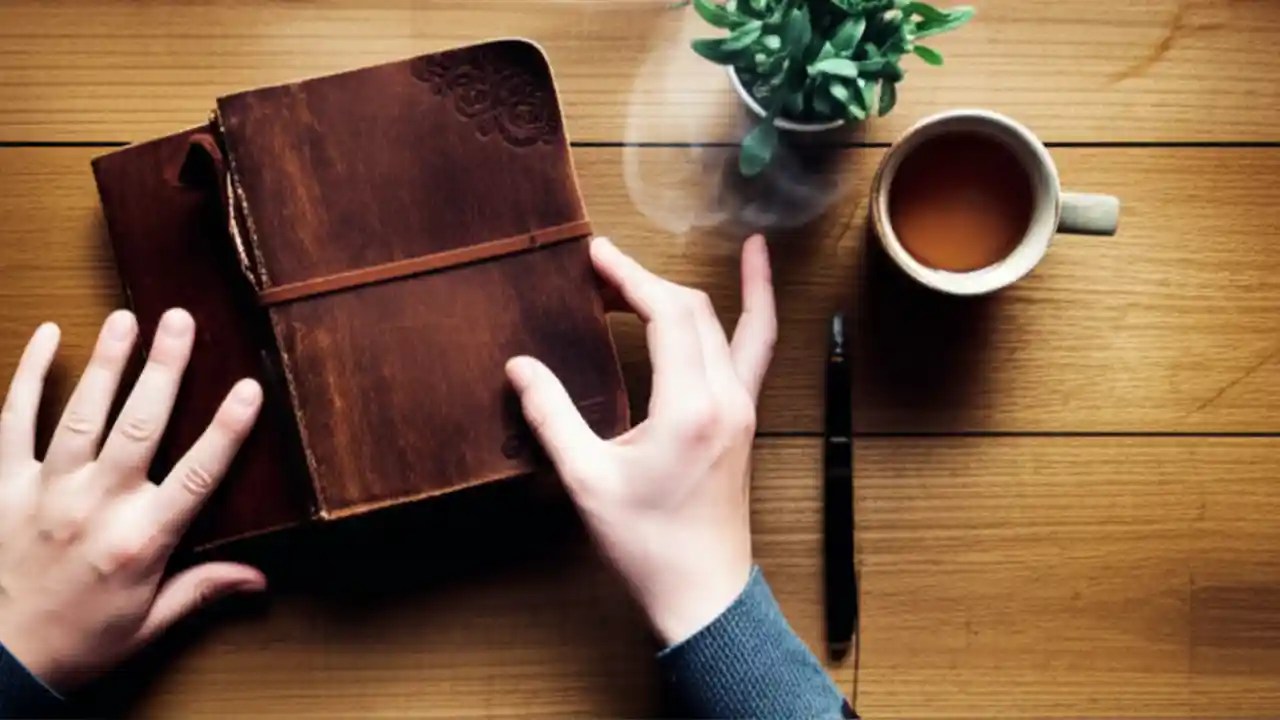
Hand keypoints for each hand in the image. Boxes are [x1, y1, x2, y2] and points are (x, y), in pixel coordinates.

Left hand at [0, 309, 265, 692]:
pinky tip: (47, 338)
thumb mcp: (150, 623)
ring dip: (106, 363)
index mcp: (139, 541)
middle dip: (163, 370)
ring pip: (80, 415)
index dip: (226, 430)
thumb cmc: (78, 642)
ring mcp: (46, 492)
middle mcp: (95, 508)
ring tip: (125, 318)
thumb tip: (260, 577)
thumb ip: (204, 589)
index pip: (196, 475)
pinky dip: (30, 377)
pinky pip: (14, 422)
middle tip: (181, 321)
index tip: (249, 389)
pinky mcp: (4, 486)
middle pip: (138, 427)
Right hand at [506, 235, 775, 644]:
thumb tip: (520, 367)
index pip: (667, 314)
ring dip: (700, 291)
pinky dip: (758, 311)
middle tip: (601, 273)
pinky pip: (758, 349)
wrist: (701, 593)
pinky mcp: (745, 421)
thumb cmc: (647, 544)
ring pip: (730, 325)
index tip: (596, 256)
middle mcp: (727, 399)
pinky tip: (760, 283)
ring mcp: (744, 409)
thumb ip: (552, 417)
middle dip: (648, 281)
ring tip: (710, 251)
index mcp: (690, 408)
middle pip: (696, 312)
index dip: (630, 276)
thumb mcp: (588, 481)